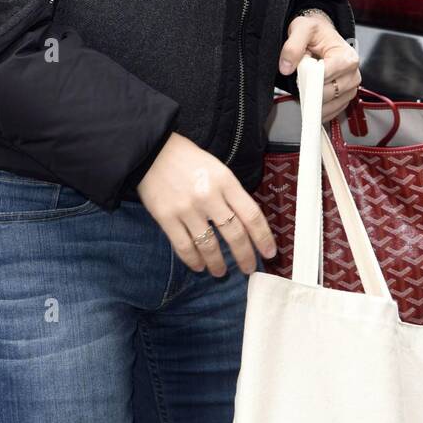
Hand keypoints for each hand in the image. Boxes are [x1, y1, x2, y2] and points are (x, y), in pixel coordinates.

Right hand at [136, 132, 276, 277]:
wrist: (152, 151)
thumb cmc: (189, 160)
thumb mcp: (218, 169)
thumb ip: (231, 194)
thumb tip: (245, 223)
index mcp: (226, 181)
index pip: (251, 215)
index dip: (263, 237)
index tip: (269, 252)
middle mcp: (209, 196)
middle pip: (234, 234)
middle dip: (244, 256)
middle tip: (248, 268)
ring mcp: (187, 209)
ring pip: (209, 245)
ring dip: (217, 263)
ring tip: (220, 271)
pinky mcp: (166, 217)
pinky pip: (184, 246)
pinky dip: (193, 260)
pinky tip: (199, 266)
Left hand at [278, 11, 360, 122]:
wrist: (322, 36)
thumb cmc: (316, 32)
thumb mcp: (302, 29)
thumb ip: (293, 46)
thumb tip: (286, 67)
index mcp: (346, 56)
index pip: (328, 75)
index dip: (310, 78)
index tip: (300, 78)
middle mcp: (352, 73)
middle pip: (328, 93)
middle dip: (310, 89)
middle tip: (300, 79)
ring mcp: (350, 88)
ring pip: (329, 105)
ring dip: (313, 101)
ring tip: (306, 85)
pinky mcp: (344, 98)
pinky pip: (331, 112)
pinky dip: (318, 110)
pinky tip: (310, 99)